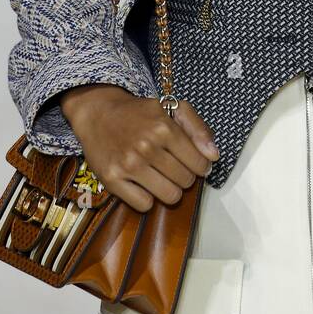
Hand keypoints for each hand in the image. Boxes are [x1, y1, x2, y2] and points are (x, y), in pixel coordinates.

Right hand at [60, 85, 218, 210]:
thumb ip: (198, 129)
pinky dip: (147, 198)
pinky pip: (144, 205)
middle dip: (184, 176)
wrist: (99, 113)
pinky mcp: (112, 179)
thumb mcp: (172, 108)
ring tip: (160, 176)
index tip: (192, 162)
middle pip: (185, 181)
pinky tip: (142, 183)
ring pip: (170, 196)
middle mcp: (146, 147)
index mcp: (164, 128)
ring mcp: (128, 164)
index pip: (199, 164)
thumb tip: (214, 157)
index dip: (200, 166)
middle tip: (172, 166)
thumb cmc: (140, 112)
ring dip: (169, 189)